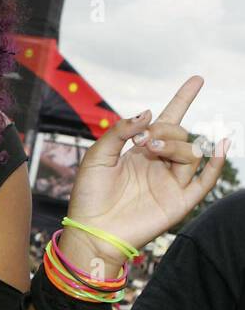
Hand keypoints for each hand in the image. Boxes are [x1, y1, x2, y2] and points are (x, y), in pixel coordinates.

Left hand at [63, 76, 229, 265]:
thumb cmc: (90, 195)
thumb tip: (148, 113)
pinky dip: (215, 164)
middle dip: (165, 129)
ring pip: (190, 153)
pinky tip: (220, 148)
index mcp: (141, 151)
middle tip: (142, 139)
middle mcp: (160, 164)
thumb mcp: (97, 156)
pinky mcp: (179, 202)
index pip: (168, 121)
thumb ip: (120, 131)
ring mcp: (171, 182)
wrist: (92, 230)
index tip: (197, 79)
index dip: (183, 99)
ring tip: (153, 148)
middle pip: (180, 135)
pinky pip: (205, 181)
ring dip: (175, 144)